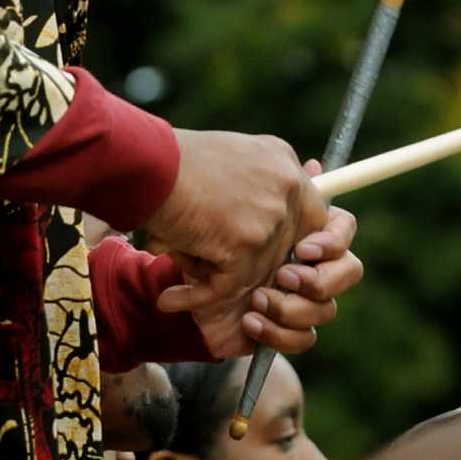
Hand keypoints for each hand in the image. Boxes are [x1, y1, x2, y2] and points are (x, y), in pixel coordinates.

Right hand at [144, 131, 327, 303]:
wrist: (146, 163)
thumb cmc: (169, 162)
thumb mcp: (226, 159)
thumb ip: (255, 185)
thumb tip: (260, 221)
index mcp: (284, 164)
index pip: (314, 215)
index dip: (293, 243)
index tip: (259, 254)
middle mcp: (287, 187)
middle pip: (285, 251)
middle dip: (246, 265)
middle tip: (210, 270)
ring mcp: (271, 216)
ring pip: (254, 271)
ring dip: (212, 275)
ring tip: (175, 268)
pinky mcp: (248, 243)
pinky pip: (227, 288)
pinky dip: (195, 298)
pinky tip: (169, 300)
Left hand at [157, 191, 362, 358]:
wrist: (172, 276)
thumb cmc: (200, 230)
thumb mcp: (229, 203)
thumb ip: (270, 188)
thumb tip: (313, 167)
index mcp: (301, 228)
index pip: (343, 229)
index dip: (334, 240)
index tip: (303, 248)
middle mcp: (307, 264)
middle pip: (350, 271)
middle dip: (321, 279)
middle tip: (283, 276)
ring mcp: (298, 298)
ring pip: (327, 310)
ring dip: (292, 307)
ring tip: (255, 301)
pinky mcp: (284, 330)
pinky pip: (304, 339)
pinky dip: (278, 333)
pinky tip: (248, 321)